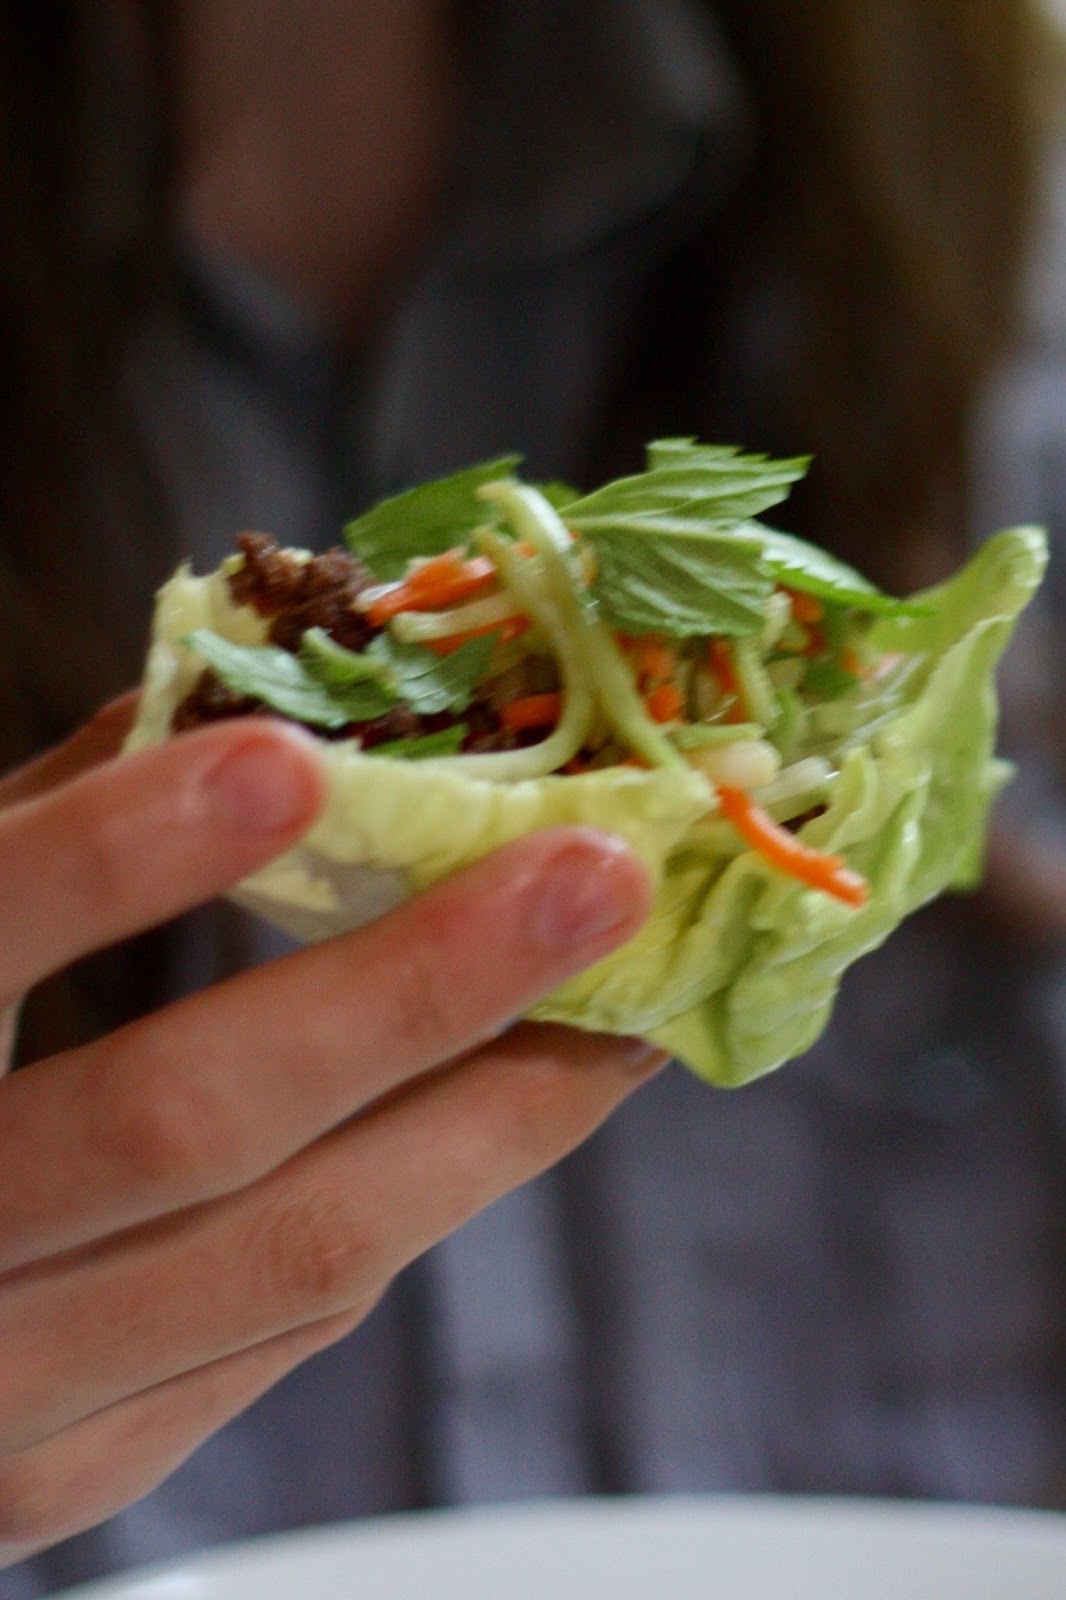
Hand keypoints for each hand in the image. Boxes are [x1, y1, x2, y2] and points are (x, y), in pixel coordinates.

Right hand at [0, 706, 658, 1563]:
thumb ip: (37, 842)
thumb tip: (240, 714)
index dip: (116, 862)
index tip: (291, 761)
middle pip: (180, 1126)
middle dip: (414, 991)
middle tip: (595, 878)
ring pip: (288, 1257)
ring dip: (489, 1119)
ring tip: (626, 1006)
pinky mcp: (66, 1479)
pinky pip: (284, 1327)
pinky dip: (413, 1201)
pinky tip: (509, 1111)